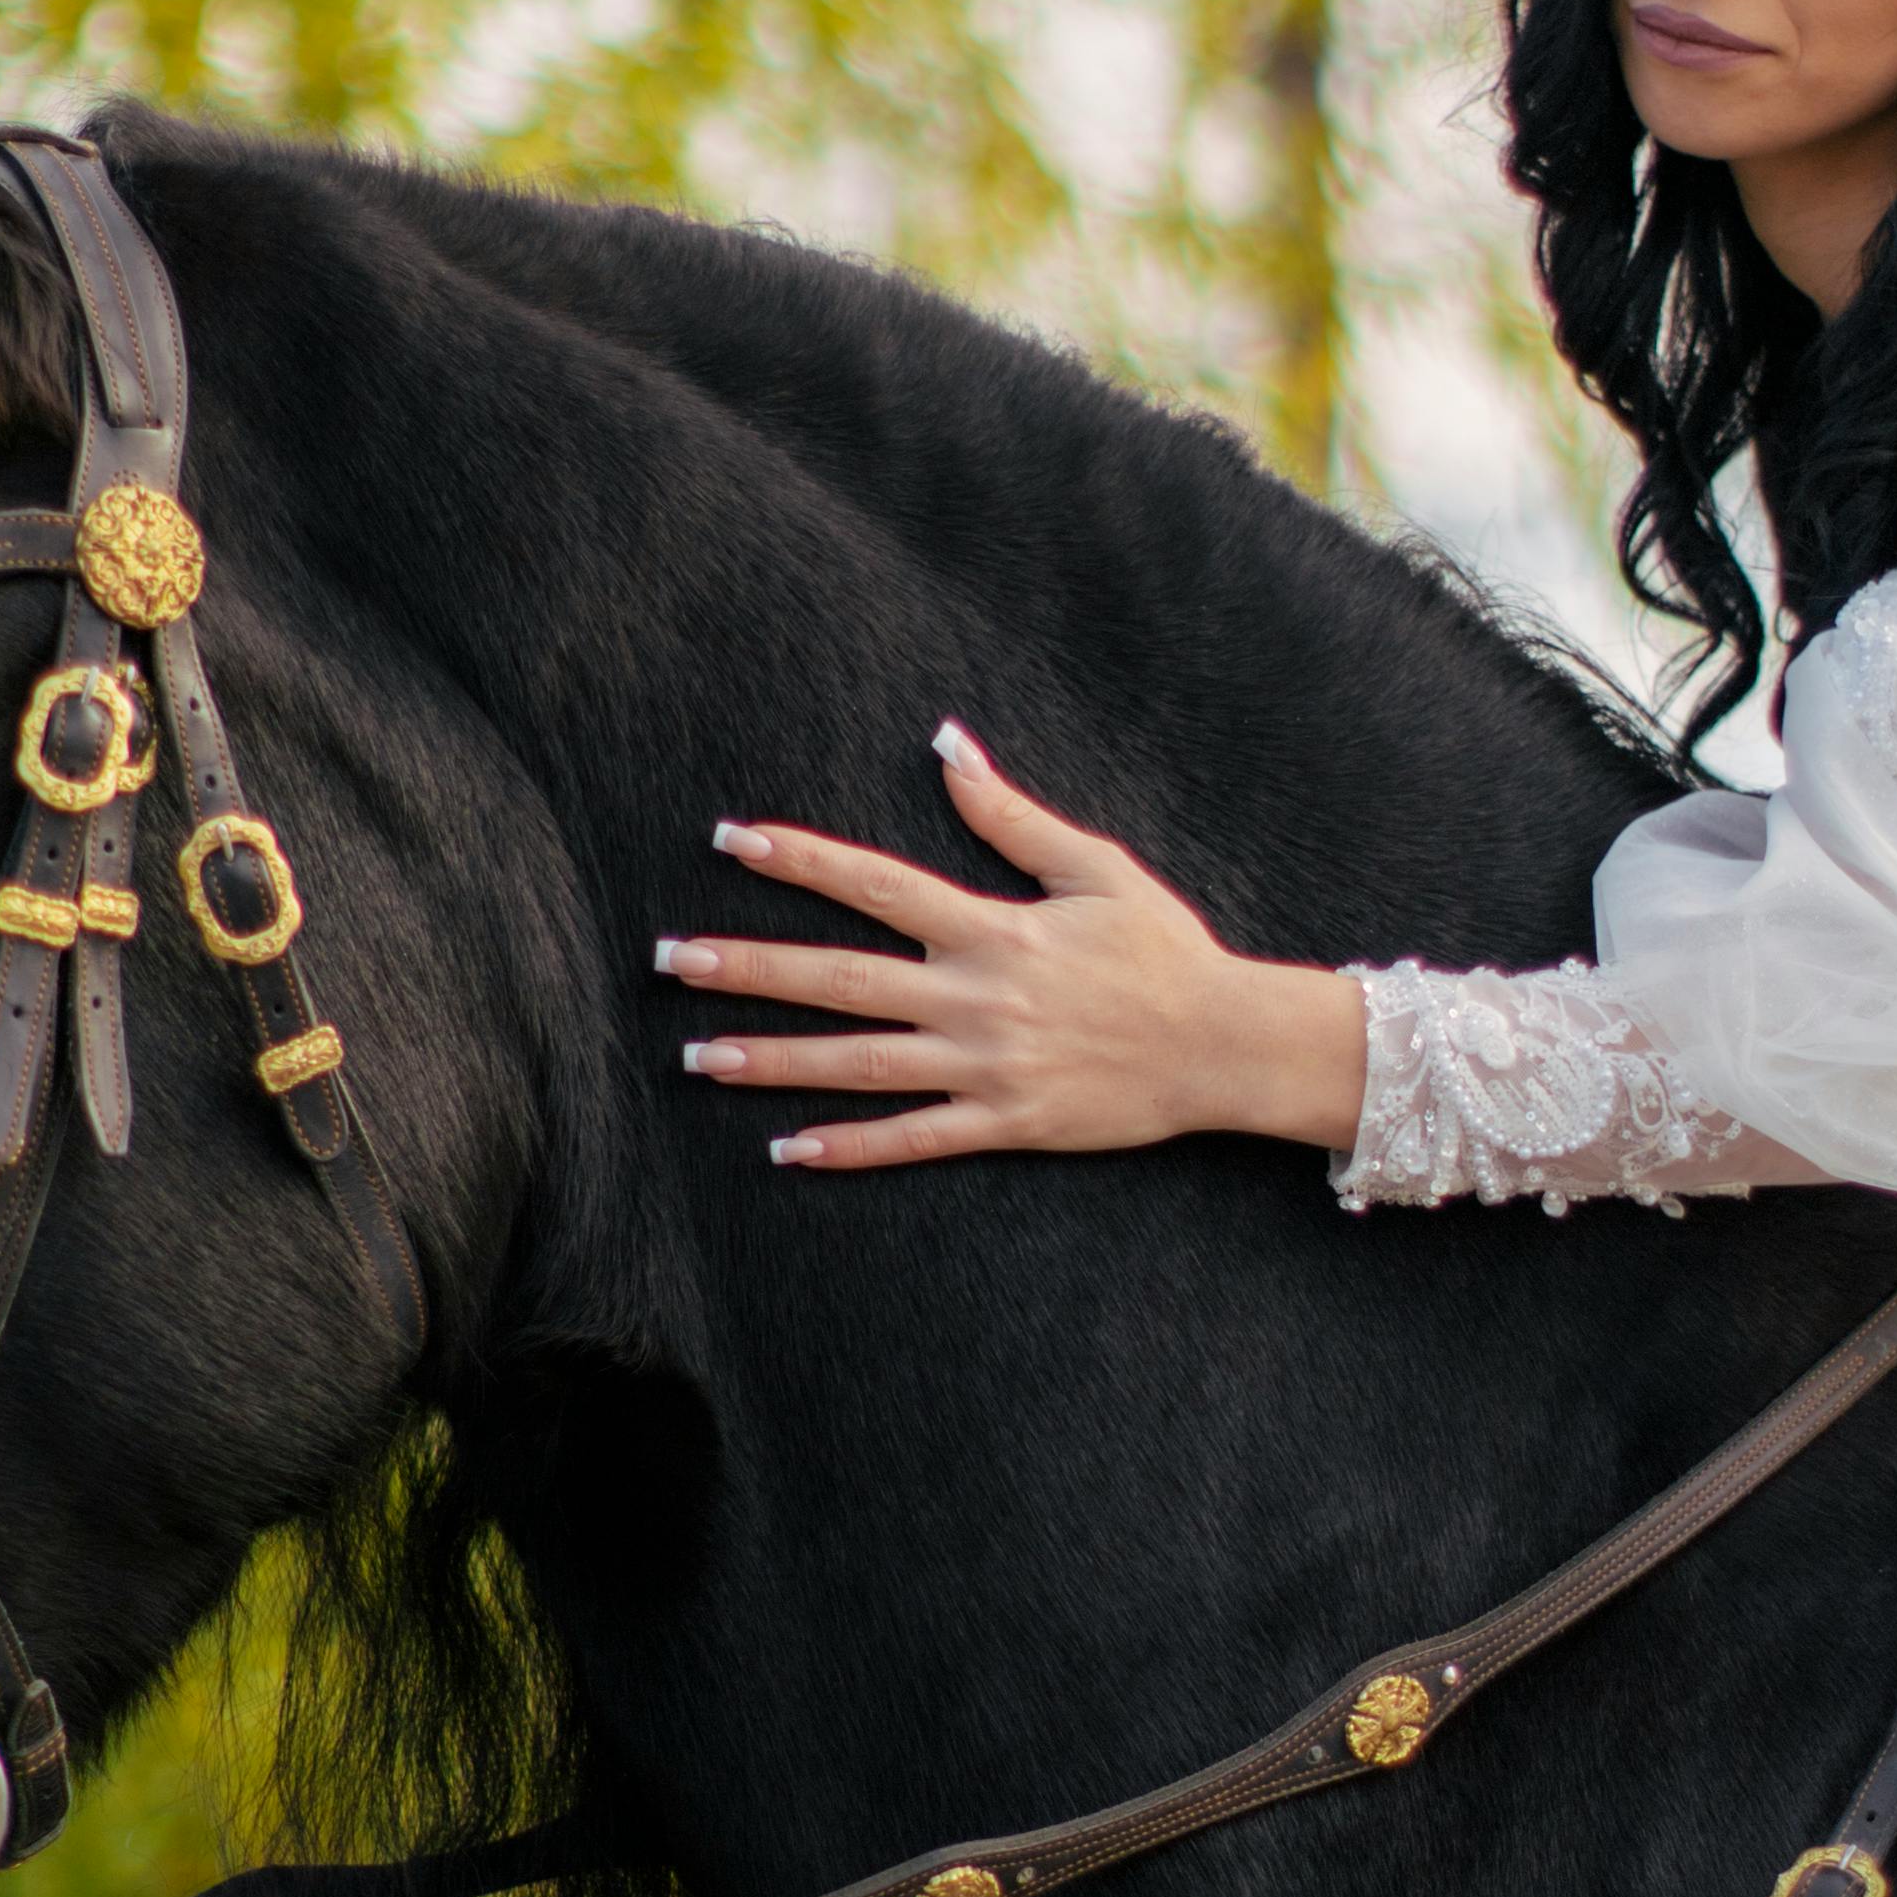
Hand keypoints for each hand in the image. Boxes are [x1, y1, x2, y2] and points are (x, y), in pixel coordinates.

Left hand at [656, 726, 1365, 1171]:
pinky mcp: (1005, 1123)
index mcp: (991, 927)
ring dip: (774, 1060)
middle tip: (672, 961)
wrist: (1223, 1045)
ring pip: (859, 1063)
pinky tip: (787, 1150)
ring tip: (698, 1057)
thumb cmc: (1163, 950)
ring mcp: (985, 1066)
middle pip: (841, 978)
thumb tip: (948, 745)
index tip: (730, 840)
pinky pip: (913, 1139)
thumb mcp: (1094, 867)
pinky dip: (850, 1148)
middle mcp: (976, 996)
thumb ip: (1010, 814)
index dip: (799, 860)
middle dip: (751, 966)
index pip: (874, 884)